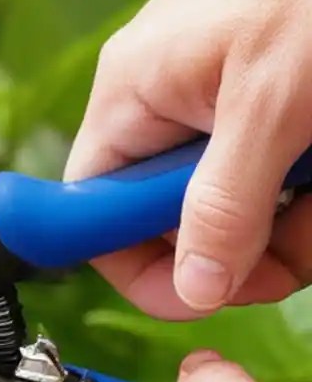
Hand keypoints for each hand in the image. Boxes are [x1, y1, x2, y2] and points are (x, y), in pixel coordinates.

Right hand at [64, 0, 311, 320]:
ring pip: (232, 197)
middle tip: (301, 241)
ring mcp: (209, 94)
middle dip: (245, 242)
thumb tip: (192, 287)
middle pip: (172, 215)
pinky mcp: (257, 89)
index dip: (138, 264)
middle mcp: (157, 99)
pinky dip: (305, 176)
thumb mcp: (273, 109)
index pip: (90, 214)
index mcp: (130, 98)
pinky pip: (266, 163)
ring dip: (290, 213)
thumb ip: (226, 206)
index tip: (202, 292)